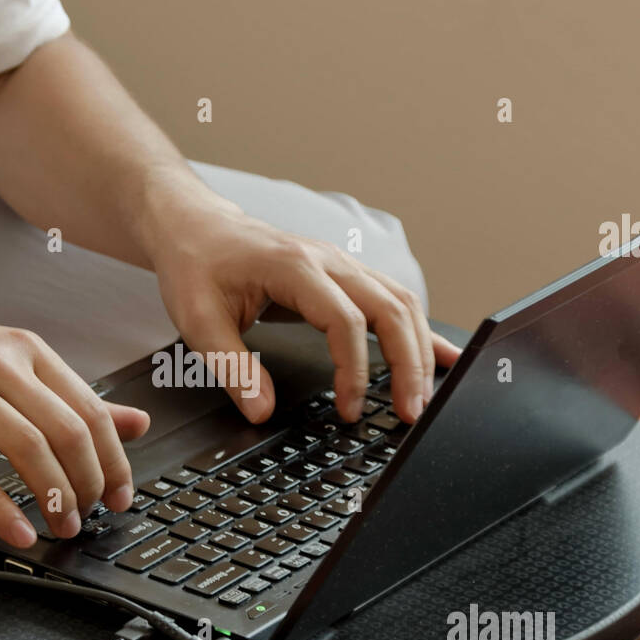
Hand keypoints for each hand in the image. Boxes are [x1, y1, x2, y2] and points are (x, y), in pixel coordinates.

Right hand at [0, 304, 149, 548]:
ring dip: (53, 497)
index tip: (120, 495)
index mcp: (27, 350)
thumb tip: (137, 423)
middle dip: (88, 483)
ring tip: (61, 526)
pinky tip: (16, 531)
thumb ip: (72, 396)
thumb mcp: (9, 364)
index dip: (113, 460)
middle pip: (66, 430)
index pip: (90, 409)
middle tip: (90, 515)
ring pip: (28, 448)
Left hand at [147, 199, 462, 424]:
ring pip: (401, 304)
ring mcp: (342, 265)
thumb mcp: (198, 320)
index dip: (353, 369)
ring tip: (422, 398)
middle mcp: (328, 261)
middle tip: (410, 412)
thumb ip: (232, 367)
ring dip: (418, 351)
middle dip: (408, 364)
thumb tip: (261, 411)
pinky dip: (420, 331)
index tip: (350, 408)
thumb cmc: (196, 266)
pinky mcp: (344, 277)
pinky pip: (394, 301)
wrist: (195, 227)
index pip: (345, 320)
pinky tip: (444, 356)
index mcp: (294, 267)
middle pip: (391, 309)